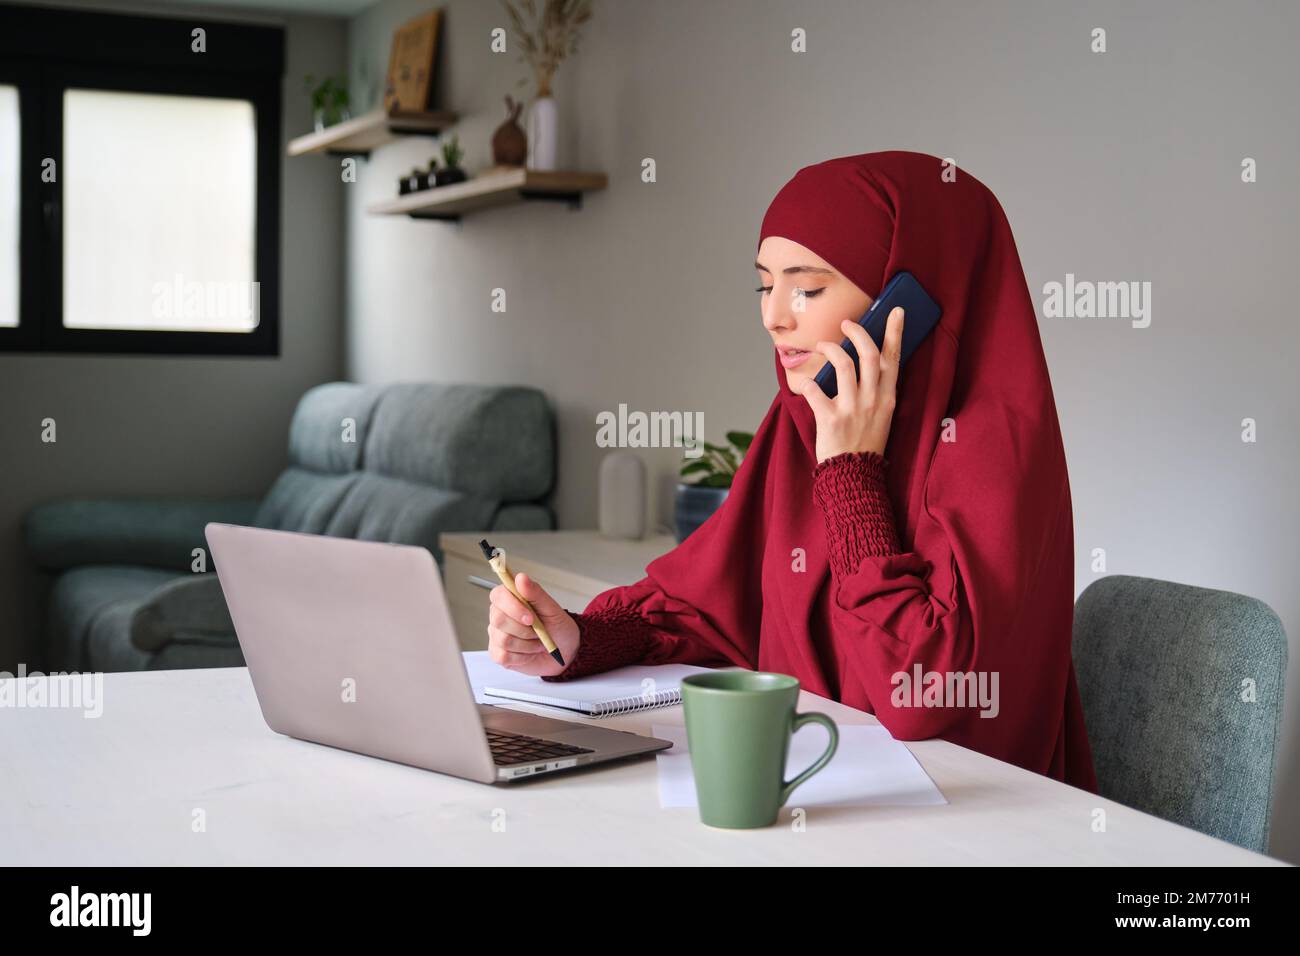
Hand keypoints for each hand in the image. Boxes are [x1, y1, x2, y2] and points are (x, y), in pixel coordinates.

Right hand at [487, 572, 580, 675]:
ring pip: (503, 640)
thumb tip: (521, 577)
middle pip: (498, 619)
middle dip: (523, 629)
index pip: (498, 596)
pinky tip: (530, 652)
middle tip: (539, 631)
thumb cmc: (557, 627)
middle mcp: (499, 615)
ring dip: (527, 644)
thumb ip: (535, 593)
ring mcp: (496, 635)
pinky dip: (522, 656)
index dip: (513, 607)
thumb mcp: (552, 609)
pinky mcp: (498, 654)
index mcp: (509, 599)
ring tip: (538, 642)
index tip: (530, 617)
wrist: (564, 651)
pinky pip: (503, 656)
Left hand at [799, 307, 904, 463]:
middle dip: (858, 333)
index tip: (896, 312)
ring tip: (824, 345)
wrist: (854, 477)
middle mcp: (872, 400)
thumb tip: (866, 365)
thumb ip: (876, 392)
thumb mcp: (881, 417)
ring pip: (844, 365)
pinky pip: (815, 391)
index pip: (894, 359)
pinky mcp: (830, 419)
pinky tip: (804, 382)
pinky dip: (808, 383)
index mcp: (887, 399)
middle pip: (869, 355)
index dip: (895, 333)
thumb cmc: (865, 444)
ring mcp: (852, 409)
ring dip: (831, 350)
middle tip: (847, 323)